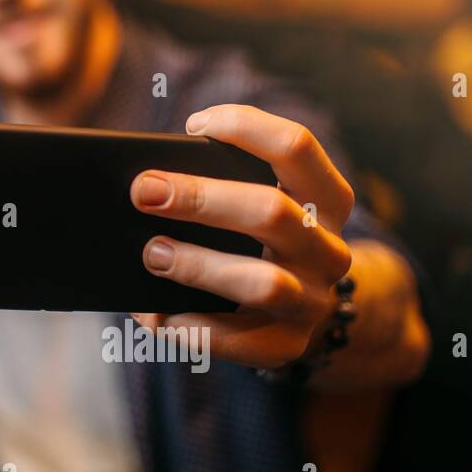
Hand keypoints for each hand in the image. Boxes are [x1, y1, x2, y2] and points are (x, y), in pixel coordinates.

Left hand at [129, 104, 354, 368]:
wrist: (306, 309)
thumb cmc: (259, 238)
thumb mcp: (258, 202)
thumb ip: (221, 183)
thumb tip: (148, 182)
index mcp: (324, 199)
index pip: (296, 147)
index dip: (245, 127)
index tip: (191, 125)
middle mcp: (327, 249)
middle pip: (272, 212)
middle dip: (202, 198)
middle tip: (144, 191)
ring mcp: (312, 302)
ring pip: (264, 283)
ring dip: (199, 265)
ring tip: (151, 254)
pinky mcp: (286, 346)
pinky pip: (239, 342)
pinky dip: (191, 328)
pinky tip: (154, 314)